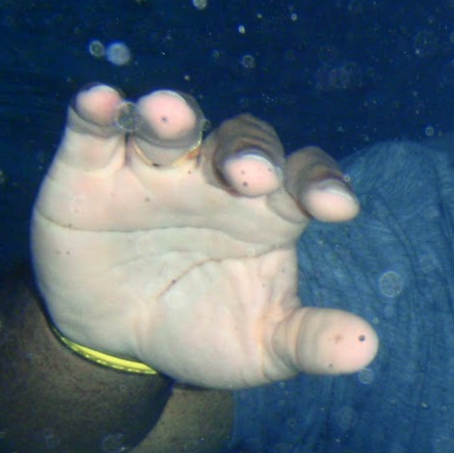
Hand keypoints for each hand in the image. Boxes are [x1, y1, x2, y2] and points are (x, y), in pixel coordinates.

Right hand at [30, 86, 376, 388]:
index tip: (337, 206)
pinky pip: (94, 131)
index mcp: (270, 213)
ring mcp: (154, 170)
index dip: (322, 183)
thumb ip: (310, 343)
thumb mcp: (262, 348)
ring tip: (169, 116)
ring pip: (171, 127)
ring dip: (171, 116)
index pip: (305, 180)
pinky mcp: (89, 172)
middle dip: (249, 152)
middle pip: (243, 144)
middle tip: (250, 176)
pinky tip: (101, 102)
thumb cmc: (204, 329)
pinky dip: (96, 113)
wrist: (119, 343)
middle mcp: (217, 179)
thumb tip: (364, 350)